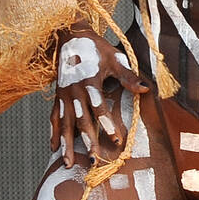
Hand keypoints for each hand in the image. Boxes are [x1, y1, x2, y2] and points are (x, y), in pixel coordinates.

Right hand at [50, 21, 150, 167]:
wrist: (69, 36)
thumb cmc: (96, 48)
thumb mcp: (114, 59)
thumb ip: (128, 76)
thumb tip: (146, 89)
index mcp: (89, 81)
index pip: (99, 107)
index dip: (108, 124)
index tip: (117, 141)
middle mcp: (74, 91)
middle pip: (81, 120)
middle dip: (88, 141)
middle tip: (94, 160)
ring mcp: (63, 95)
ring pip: (65, 123)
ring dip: (66, 144)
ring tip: (68, 164)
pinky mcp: (57, 96)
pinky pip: (53, 117)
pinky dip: (53, 133)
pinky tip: (53, 149)